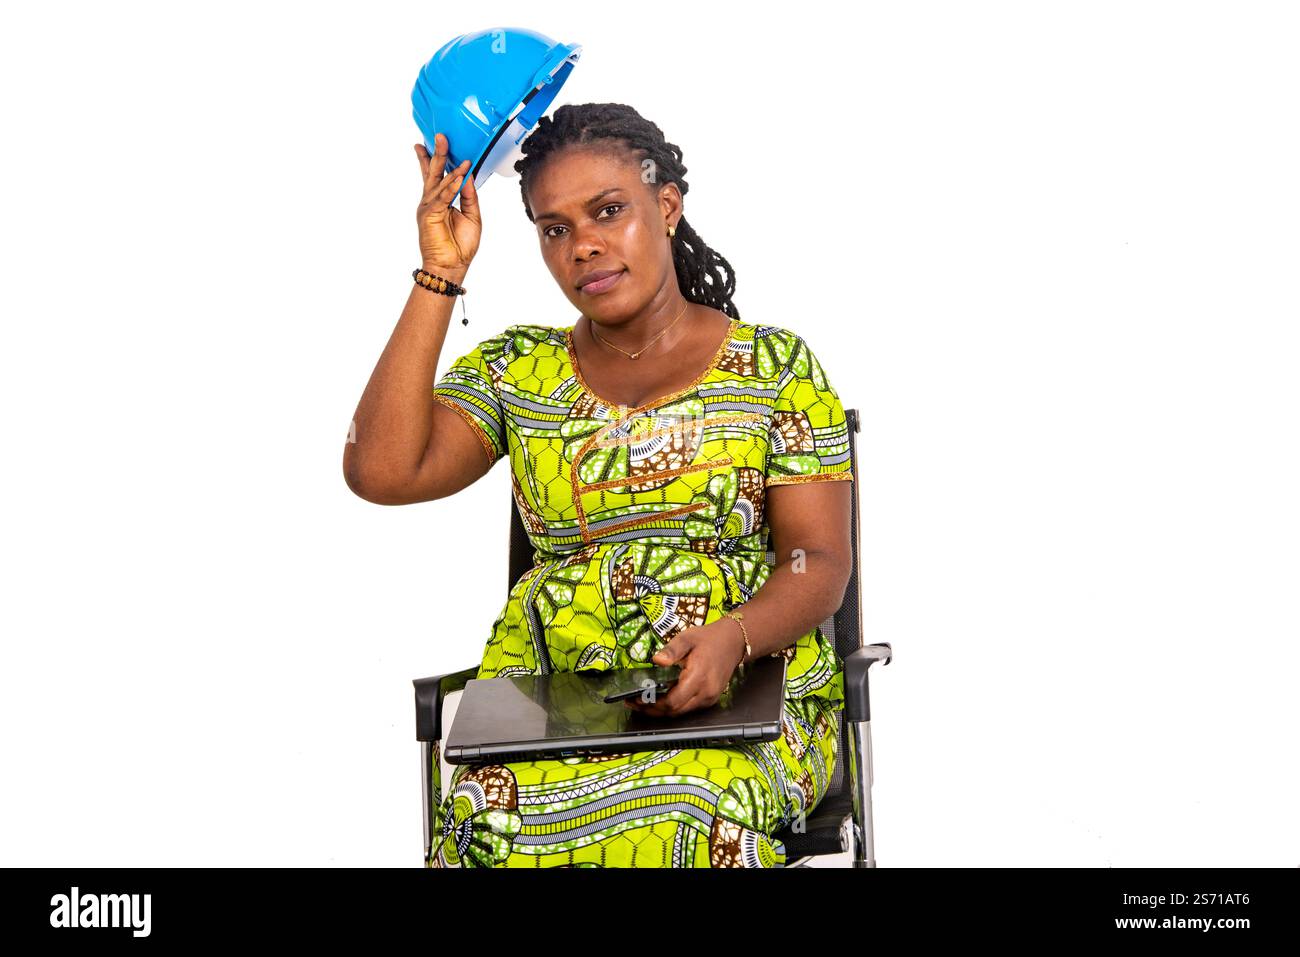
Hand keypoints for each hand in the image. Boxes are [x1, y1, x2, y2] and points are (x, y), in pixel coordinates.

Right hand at [414, 132, 480, 272]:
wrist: (452, 266)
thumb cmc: (460, 245)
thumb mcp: (472, 216)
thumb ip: (469, 196)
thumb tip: (467, 176)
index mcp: (441, 201)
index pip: (438, 176)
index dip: (438, 159)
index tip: (439, 143)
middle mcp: (432, 201)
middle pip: (433, 172)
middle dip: (436, 153)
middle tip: (439, 136)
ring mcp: (428, 207)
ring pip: (438, 181)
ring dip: (448, 167)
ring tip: (455, 153)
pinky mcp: (429, 214)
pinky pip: (442, 196)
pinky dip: (451, 186)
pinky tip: (458, 176)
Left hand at [623, 619, 746, 717]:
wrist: (733, 642)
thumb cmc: (709, 639)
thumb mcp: (687, 638)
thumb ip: (671, 650)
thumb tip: (657, 660)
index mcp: (698, 677)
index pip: (672, 701)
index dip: (652, 704)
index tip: (636, 699)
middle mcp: (705, 692)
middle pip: (674, 711)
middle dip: (652, 710)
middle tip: (634, 703)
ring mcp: (709, 698)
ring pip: (681, 712)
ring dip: (661, 710)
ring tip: (643, 702)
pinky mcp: (710, 699)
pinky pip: (688, 708)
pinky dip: (673, 706)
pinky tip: (661, 699)